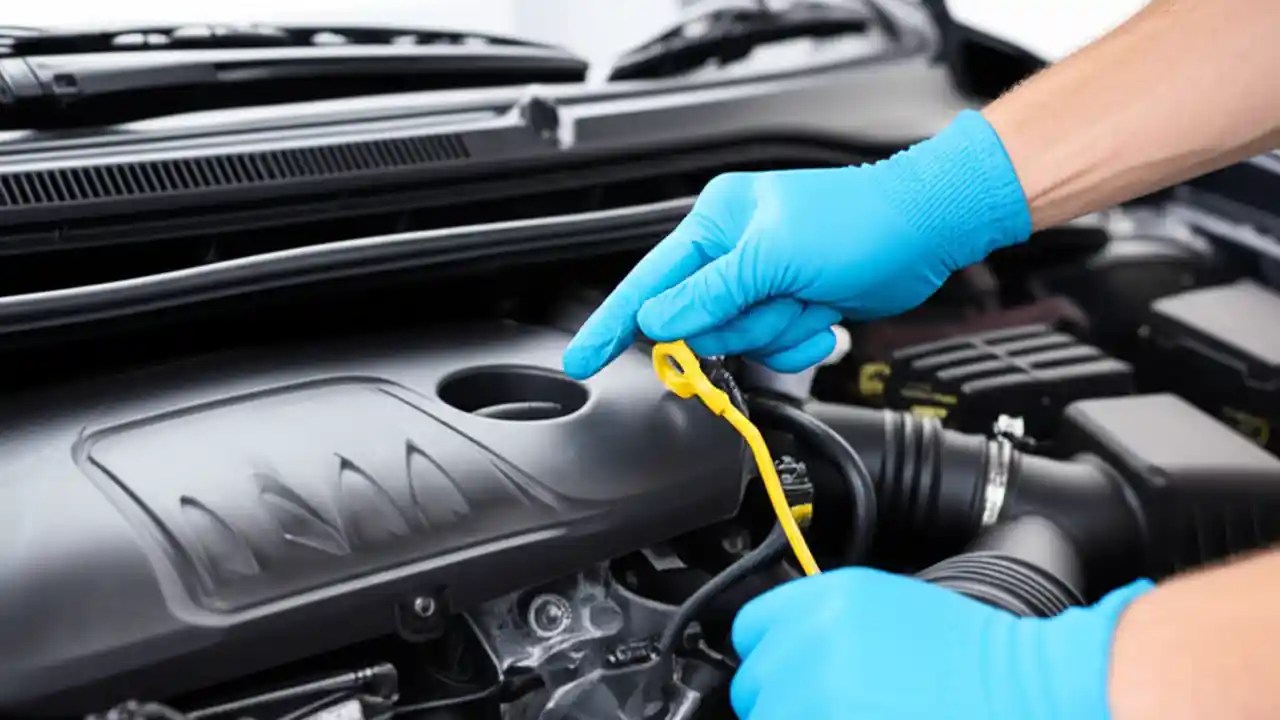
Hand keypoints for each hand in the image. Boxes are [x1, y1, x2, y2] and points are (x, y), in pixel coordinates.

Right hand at [562, 110, 1031, 379]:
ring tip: (809, 298)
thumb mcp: (772, 258)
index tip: (584, 358)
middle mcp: (732, 251)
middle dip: (738, 324)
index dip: (614, 324)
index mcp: (715, 223)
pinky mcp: (791, 304)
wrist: (926, 231)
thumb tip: (660, 320)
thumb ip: (710, 294)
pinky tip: (824, 311)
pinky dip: (801, 338)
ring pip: (738, 340)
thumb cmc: (858, 222)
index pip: (649, 282)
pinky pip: (774, 346)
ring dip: (777, 330)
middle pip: (696, 322)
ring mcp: (763, 281)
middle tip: (774, 300)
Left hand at [730, 568, 1152, 719]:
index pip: (750, 631)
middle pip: (755, 688)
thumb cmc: (969, 651)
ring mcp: (821, 697)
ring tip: (852, 712)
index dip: (771, 656)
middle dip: (783, 701)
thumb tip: (786, 648)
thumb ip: (822, 621)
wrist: (1023, 686)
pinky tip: (863, 717)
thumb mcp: (884, 605)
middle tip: (829, 704)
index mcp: (820, 602)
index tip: (784, 672)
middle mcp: (810, 646)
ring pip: (773, 718)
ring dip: (801, 717)